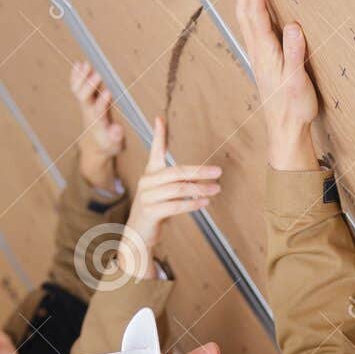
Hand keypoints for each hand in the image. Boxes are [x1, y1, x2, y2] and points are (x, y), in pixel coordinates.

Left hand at [70, 60, 124, 186]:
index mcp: (98, 123)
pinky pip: (76, 87)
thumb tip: (117, 129)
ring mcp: (84, 105)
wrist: (93, 146)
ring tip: (86, 64)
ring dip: (81, 77)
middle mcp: (89, 112)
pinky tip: (77, 64)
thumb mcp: (114, 145)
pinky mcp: (83, 100)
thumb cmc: (107, 144)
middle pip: (84, 98)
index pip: (98, 112)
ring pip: (78, 90)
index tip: (108, 93)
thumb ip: (115, 138)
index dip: (102, 102)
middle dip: (90, 86)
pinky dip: (75, 76)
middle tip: (98, 74)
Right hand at [116, 116, 221, 277]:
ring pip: (178, 189)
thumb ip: (176, 182)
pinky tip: (204, 202)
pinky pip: (175, 205)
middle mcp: (147, 182)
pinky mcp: (150, 212)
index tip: (159, 118)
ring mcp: (147, 197)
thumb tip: (202, 177)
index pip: (155, 151)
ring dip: (200, 189)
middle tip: (217, 172)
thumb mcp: (163, 193)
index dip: (158, 135)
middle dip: (199, 171)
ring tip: (215, 189)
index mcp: (150, 174)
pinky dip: (192, 204)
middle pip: (176, 172)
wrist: (137, 236)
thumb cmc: (154, 212)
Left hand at [233, 0, 317, 170]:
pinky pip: (252, 31)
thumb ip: (295, 54)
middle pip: (246, 14)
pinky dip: (250, 13)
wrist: (286, 132)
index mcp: (266, 54)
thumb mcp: (298, 82)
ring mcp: (259, 59)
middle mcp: (259, 54)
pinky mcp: (263, 64)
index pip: (257, 16)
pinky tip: (251, 10)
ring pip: (247, 21)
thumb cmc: (294, 109)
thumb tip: (292, 26)